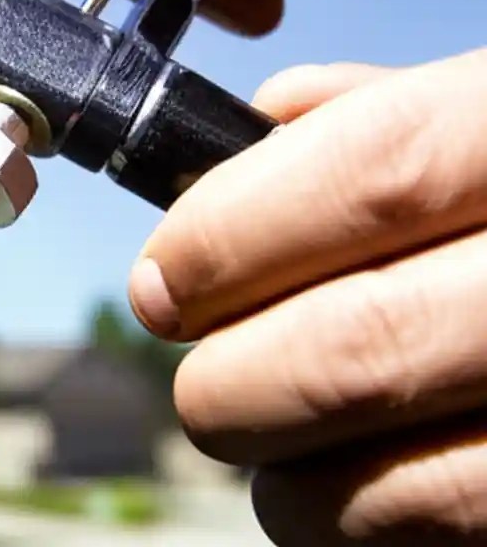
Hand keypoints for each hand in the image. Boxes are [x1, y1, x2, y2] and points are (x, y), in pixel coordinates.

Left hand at [128, 47, 486, 543]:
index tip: (164, 279)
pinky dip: (365, 531)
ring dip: (287, 479)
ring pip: (396, 488)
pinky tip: (352, 492)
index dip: (231, 233)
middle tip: (202, 376)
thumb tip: (268, 118)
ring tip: (269, 442)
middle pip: (356, 349)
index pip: (369, 172)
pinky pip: (449, 538)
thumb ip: (411, 109)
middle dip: (231, 381)